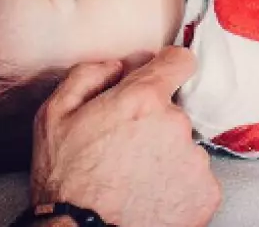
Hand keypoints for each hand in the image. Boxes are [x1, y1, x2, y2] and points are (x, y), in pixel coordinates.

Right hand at [31, 46, 220, 226]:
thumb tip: (117, 66)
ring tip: (135, 179)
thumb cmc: (63, 181)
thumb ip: (87, 76)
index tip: (161, 79)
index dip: (168, 68)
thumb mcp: (53, 116)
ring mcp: (195, 161)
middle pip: (176, 112)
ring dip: (167, 157)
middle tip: (126, 150)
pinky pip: (196, 180)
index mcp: (143, 99)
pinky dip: (178, 187)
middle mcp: (176, 125)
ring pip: (186, 148)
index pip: (180, 61)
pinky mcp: (206, 194)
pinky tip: (150, 197)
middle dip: (155, 125)